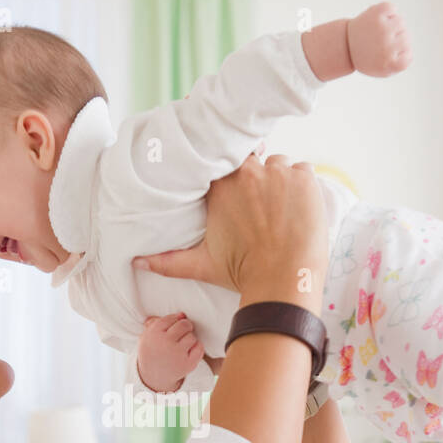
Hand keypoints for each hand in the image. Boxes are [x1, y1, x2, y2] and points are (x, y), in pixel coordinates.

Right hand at [131, 153, 328, 296]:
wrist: (283, 282)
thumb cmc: (243, 273)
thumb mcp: (203, 265)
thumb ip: (169, 260)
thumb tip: (138, 262)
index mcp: (221, 187)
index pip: (222, 162)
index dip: (231, 171)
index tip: (237, 182)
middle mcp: (247, 173)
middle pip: (252, 160)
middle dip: (257, 177)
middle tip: (262, 203)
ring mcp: (278, 173)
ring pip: (279, 163)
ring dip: (280, 180)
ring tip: (281, 208)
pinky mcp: (304, 178)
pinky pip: (303, 170)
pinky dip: (303, 185)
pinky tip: (298, 208)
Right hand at [136, 312, 205, 392]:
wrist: (153, 376)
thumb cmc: (153, 350)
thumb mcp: (148, 335)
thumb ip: (159, 321)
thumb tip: (182, 314)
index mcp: (154, 333)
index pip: (171, 318)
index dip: (174, 321)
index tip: (171, 329)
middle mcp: (165, 343)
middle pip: (184, 325)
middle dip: (185, 327)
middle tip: (181, 333)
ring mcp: (177, 354)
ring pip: (192, 336)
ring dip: (189, 339)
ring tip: (181, 345)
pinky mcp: (187, 364)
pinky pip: (199, 348)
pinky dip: (197, 348)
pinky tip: (189, 351)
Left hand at [346, 2, 410, 76]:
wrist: (344, 46)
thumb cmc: (367, 58)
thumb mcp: (383, 70)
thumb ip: (401, 63)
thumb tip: (409, 49)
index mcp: (389, 63)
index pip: (408, 56)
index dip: (401, 56)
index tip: (388, 56)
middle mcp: (387, 46)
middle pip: (406, 37)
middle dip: (395, 40)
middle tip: (379, 43)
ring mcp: (382, 29)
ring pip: (400, 22)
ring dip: (391, 25)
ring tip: (378, 31)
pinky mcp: (376, 14)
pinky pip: (391, 8)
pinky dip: (388, 11)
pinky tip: (379, 20)